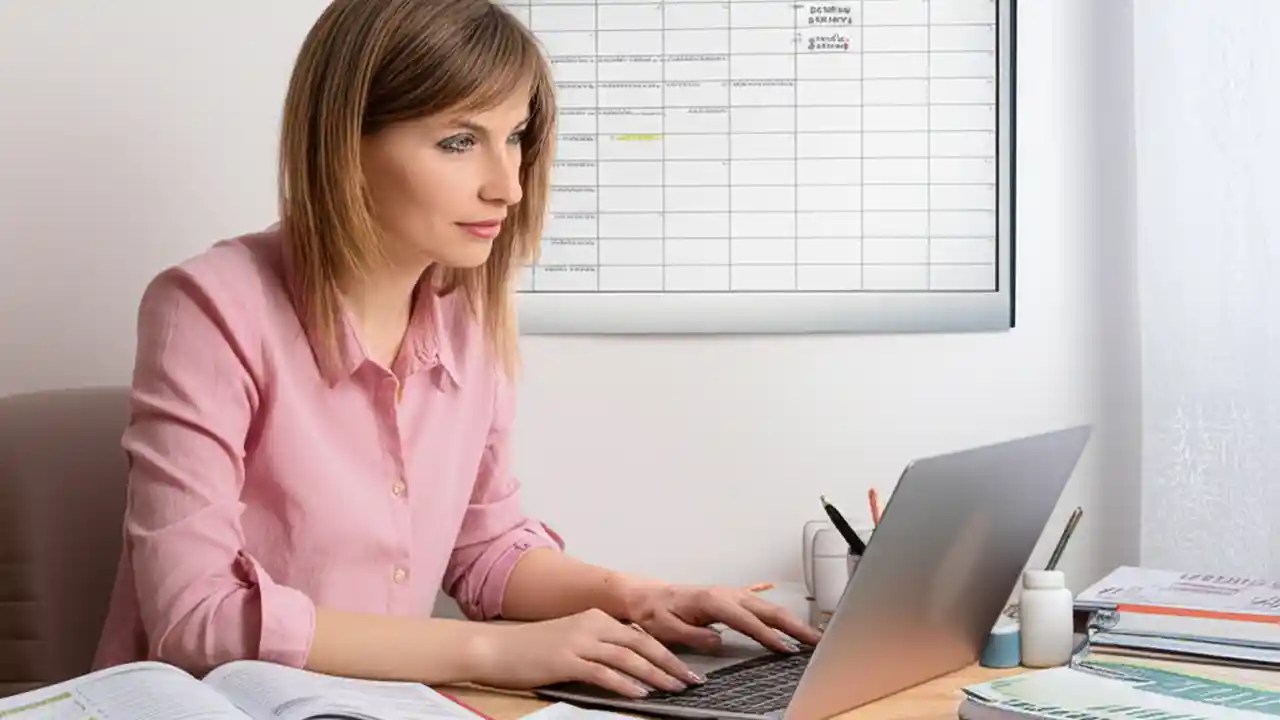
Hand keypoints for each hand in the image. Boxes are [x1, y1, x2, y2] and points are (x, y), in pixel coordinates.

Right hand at [465, 608, 704, 697]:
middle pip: (642, 644)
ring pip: (627, 658)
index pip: (642, 636)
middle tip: (693, 681)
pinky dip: (624, 683)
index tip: (688, 670)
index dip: (668, 653)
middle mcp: (592, 625)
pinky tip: (640, 694)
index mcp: (597, 618)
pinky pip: (603, 672)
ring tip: (675, 689)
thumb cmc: (534, 649)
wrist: (496, 648)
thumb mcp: (574, 640)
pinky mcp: (566, 659)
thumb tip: (633, 663)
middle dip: (670, 664)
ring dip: (655, 675)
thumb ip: (602, 647)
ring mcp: (579, 641)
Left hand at [619, 581, 822, 653]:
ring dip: (789, 618)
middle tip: (815, 640)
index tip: (787, 648)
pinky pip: (754, 599)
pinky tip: (778, 598)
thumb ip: (694, 635)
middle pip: (767, 609)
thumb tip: (719, 641)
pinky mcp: (726, 597)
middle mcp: (725, 593)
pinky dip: (770, 602)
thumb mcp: (667, 628)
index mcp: (713, 600)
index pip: (748, 620)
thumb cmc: (654, 611)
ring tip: (809, 632)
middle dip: (794, 625)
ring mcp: (728, 593)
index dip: (769, 635)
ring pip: (766, 605)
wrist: (643, 595)